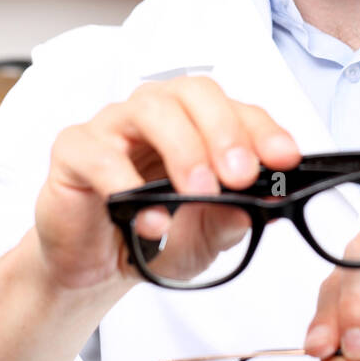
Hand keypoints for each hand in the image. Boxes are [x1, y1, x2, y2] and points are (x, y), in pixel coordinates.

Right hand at [35, 75, 299, 290]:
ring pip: (150, 109)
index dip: (263, 130)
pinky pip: (100, 154)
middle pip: (193, 93)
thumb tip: (258, 209)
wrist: (92, 267)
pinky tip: (150, 220)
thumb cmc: (150, 235)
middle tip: (241, 175)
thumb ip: (230, 222)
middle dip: (224, 130)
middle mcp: (156, 114)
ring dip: (183, 148)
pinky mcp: (74, 151)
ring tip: (200, 190)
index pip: (236, 110)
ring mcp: (112, 127)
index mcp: (196, 125)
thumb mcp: (203, 240)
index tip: (285, 160)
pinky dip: (128, 185)